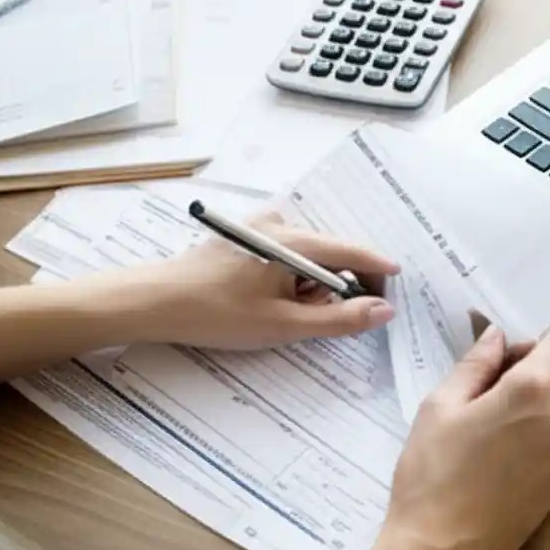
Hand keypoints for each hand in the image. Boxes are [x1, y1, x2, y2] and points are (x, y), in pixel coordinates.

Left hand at [121, 212, 399, 348]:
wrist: (153, 302)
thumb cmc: (216, 314)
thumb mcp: (284, 325)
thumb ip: (339, 319)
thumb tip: (383, 311)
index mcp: (294, 240)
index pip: (354, 250)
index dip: (379, 271)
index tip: (395, 293)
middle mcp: (281, 224)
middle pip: (332, 253)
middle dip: (338, 287)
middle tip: (326, 319)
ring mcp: (261, 228)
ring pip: (309, 258)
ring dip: (311, 287)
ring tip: (287, 315)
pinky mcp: (246, 238)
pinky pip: (286, 256)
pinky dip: (292, 280)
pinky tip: (270, 302)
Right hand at [369, 322, 549, 549]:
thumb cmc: (432, 476)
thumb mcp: (441, 406)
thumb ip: (475, 363)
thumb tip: (496, 338)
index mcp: (534, 391)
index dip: (540, 337)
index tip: (509, 355)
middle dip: (536, 367)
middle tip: (491, 389)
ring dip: (539, 400)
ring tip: (493, 423)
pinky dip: (541, 429)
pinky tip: (503, 449)